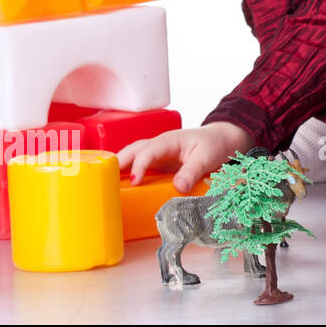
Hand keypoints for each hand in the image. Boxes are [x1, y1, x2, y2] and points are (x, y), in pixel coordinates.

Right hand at [116, 121, 253, 192]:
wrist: (222, 140)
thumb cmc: (214, 144)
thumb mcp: (207, 157)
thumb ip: (193, 170)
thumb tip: (179, 186)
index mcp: (169, 141)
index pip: (148, 151)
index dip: (139, 165)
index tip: (135, 181)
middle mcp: (158, 145)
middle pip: (132, 150)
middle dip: (117, 163)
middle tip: (103, 180)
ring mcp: (156, 154)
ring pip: (131, 157)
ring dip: (118, 168)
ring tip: (104, 185)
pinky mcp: (157, 164)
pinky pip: (138, 166)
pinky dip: (126, 174)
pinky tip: (119, 187)